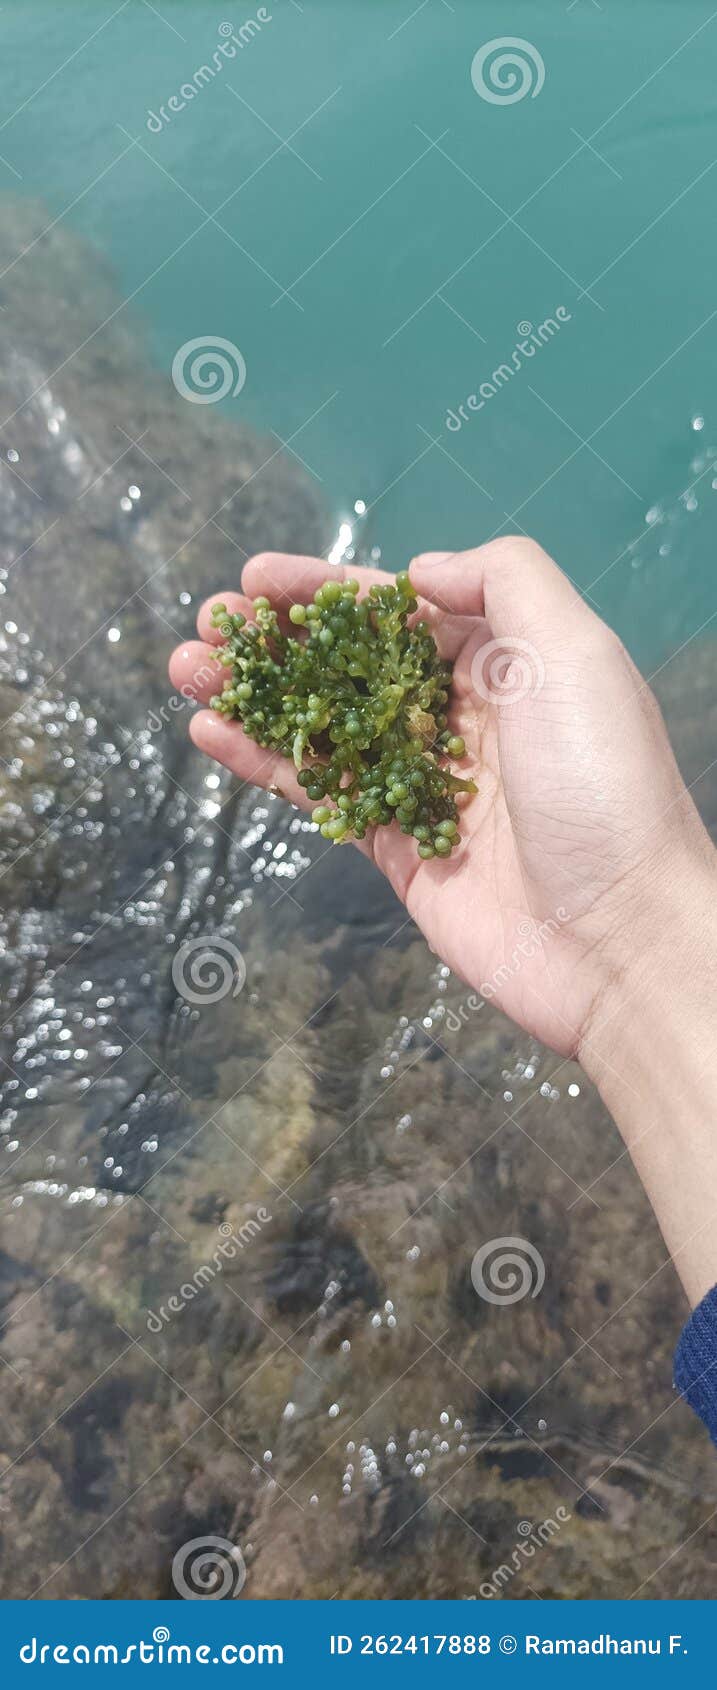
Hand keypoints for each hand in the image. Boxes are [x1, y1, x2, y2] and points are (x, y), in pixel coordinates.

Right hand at [168, 538, 711, 1061]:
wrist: (616, 935)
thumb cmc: (602, 785)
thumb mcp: (571, 651)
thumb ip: (503, 580)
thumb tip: (418, 572)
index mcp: (508, 663)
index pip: (398, 610)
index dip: (325, 590)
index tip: (257, 579)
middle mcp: (465, 718)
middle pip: (350, 665)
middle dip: (276, 642)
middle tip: (208, 627)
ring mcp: (426, 784)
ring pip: (323, 727)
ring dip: (255, 697)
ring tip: (187, 671)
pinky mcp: (399, 847)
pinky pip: (321, 793)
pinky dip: (265, 762)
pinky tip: (213, 734)